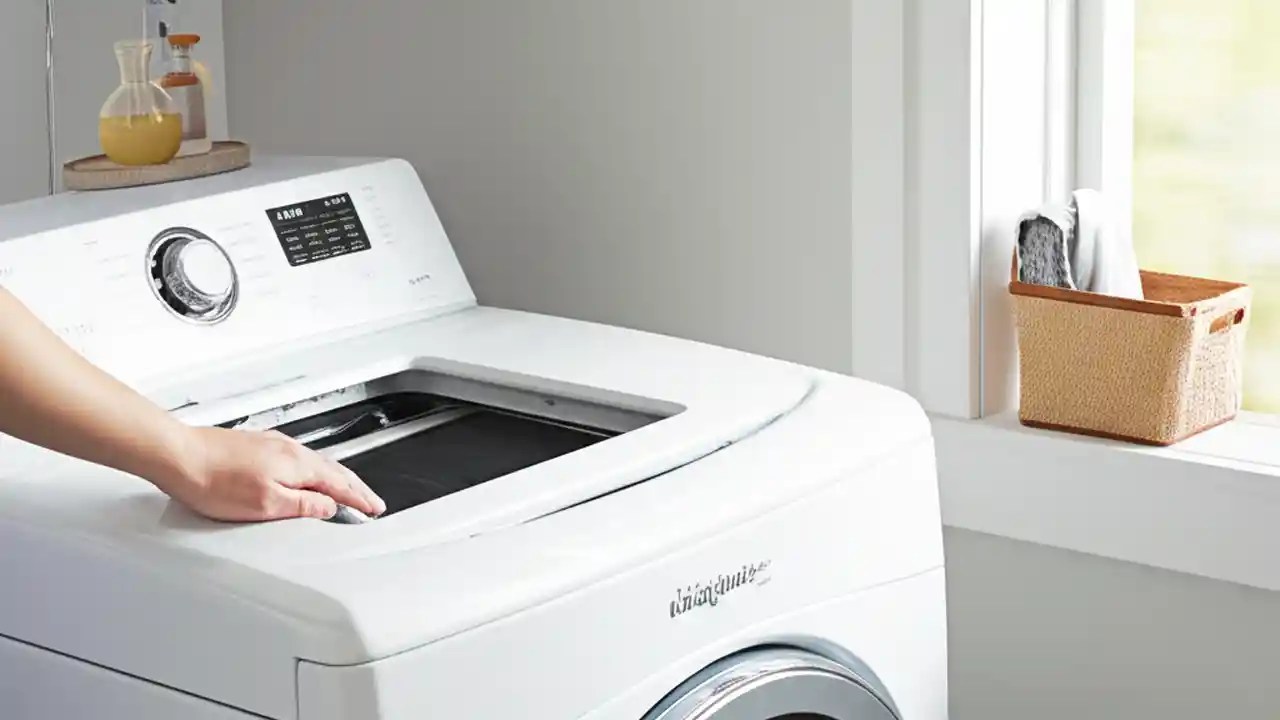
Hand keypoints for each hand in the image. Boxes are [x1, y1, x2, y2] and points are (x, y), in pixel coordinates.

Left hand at [161, 427, 386, 521]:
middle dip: (355, 487)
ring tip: (345, 491)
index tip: (373, 509)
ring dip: (336, 478)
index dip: (360, 499)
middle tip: (369, 501)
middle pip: (333, 471)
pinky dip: (313, 470)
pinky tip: (306, 475)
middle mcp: (290, 450)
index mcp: (298, 465)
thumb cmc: (214, 480)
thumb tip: (328, 507)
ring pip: (316, 463)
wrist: (178, 455)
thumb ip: (302, 507)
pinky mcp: (256, 445)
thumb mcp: (266, 505)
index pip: (340, 485)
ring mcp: (273, 445)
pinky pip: (297, 459)